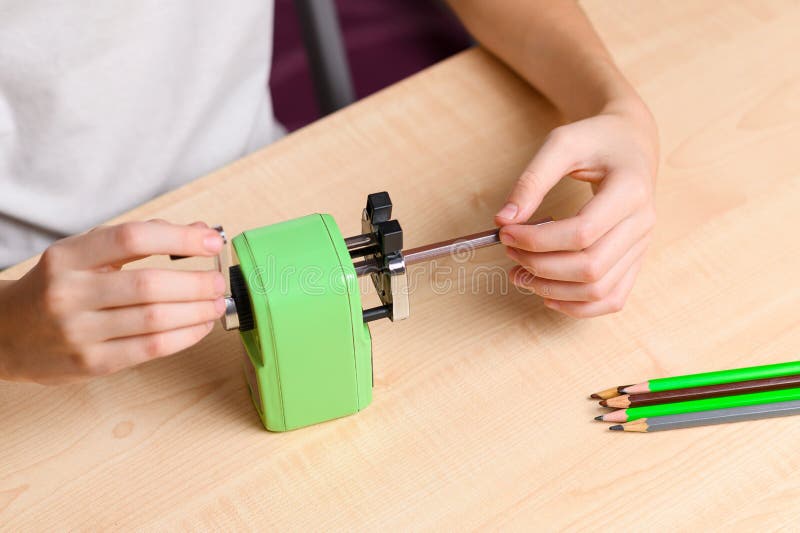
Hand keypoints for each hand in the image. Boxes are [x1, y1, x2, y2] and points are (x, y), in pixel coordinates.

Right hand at [0, 220, 226, 383]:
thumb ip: (138, 239)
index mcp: (68, 257)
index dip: (179, 238)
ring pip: (154, 319)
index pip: (131, 239)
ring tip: (216, 303)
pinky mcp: (92, 363)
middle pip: (149, 284)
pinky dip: (185, 336)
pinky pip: (150, 349)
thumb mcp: (83, 254)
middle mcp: (70, 293)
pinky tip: (200, 326)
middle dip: (196, 283)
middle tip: (219, 281)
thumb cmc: (58, 287)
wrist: (5, 334)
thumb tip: (200, 232)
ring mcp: (79, 331)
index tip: (211, 242)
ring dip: (197, 311)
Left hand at [495, 102, 657, 316]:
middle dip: (541, 266)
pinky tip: (547, 294)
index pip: (582, 233)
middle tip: (510, 251)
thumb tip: (503, 220)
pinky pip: (611, 299)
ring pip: (599, 290)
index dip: (538, 240)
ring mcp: (642, 246)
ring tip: (520, 274)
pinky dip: (578, 306)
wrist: (632, 143)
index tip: (505, 232)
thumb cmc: (596, 140)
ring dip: (553, 290)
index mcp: (631, 190)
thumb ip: (532, 180)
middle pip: (590, 267)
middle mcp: (643, 223)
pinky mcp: (635, 260)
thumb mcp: (562, 143)